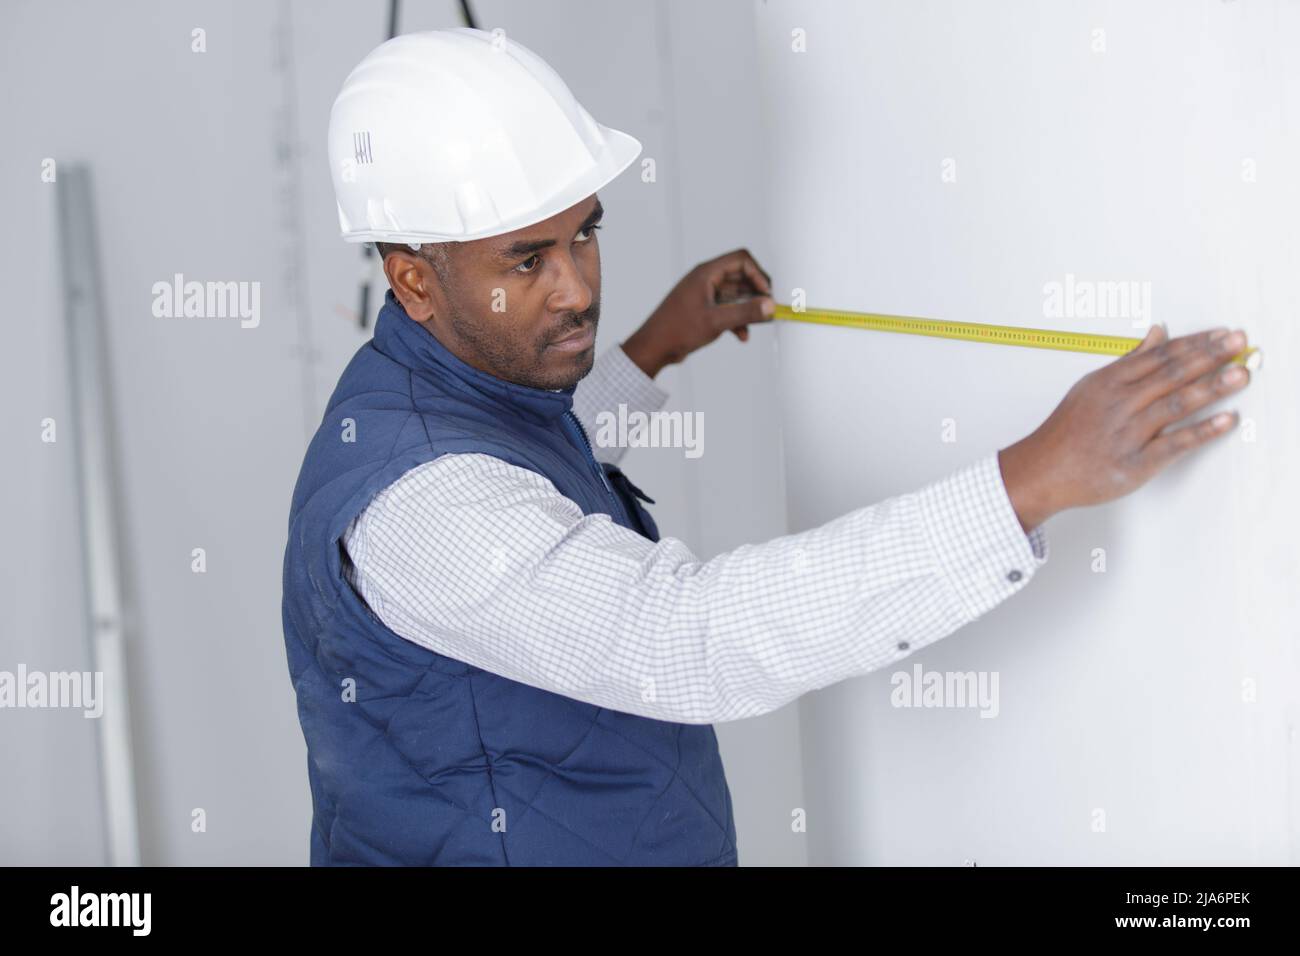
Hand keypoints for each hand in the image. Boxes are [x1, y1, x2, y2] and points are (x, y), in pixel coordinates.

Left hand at [621, 249, 775, 377]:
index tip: (767, 294)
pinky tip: (742, 335)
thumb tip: (770, 305)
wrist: (654, 347)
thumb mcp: (716, 321)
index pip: (741, 260)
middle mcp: (705, 280)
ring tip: (758, 323)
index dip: (758, 274)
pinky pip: (727, 308)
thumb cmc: (676, 330)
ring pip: (735, 295)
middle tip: (768, 308)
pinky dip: (737, 319)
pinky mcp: (704, 309)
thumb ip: (745, 312)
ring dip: (748, 309)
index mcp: (706, 273)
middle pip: (741, 277)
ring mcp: (704, 294)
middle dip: (756, 293)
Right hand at [998, 324, 1253, 531]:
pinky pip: (1174, 444)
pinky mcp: (1134, 463)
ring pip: (1175, 404)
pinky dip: (1203, 432)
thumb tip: (1158, 333)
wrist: (1042, 471)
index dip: (1196, 343)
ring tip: (1240, 374)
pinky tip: (1226, 420)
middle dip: (1210, 357)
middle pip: (1171, 374)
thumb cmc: (1067, 432)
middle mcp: (1119, 404)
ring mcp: (1127, 433)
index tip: (1224, 334)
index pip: (1161, 356)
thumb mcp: (1092, 387)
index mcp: (1110, 382)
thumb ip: (1130, 361)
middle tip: (1240, 343)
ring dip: (1211, 388)